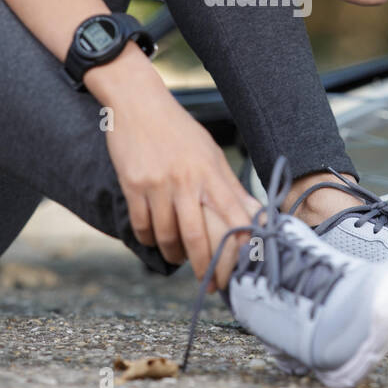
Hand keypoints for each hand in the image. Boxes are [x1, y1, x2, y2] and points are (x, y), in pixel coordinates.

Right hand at [92, 50, 260, 290]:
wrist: (139, 102)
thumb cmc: (179, 129)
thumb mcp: (210, 153)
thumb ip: (229, 185)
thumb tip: (253, 214)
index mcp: (211, 172)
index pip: (234, 218)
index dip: (238, 251)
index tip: (238, 272)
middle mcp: (187, 180)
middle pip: (197, 238)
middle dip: (204, 269)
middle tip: (208, 284)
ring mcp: (158, 184)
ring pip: (166, 236)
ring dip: (173, 254)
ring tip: (177, 257)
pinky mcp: (133, 185)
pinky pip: (142, 226)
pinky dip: (149, 240)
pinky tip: (154, 240)